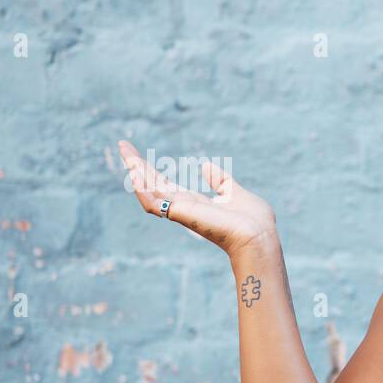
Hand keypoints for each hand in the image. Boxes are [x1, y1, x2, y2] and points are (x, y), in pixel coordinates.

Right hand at [119, 140, 278, 256]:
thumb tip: (206, 166)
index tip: (139, 155)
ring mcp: (181, 212)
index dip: (153, 171)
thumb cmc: (253, 221)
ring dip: (136, 172)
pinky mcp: (182, 215)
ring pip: (149, 192)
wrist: (259, 236)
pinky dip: (142, 190)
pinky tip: (135, 173)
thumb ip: (220, 181)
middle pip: (153, 185)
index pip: (167, 185)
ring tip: (126, 152)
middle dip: (137, 166)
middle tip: (123, 145)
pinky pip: (153, 204)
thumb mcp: (235, 192)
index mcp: (195, 203)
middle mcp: (184, 208)